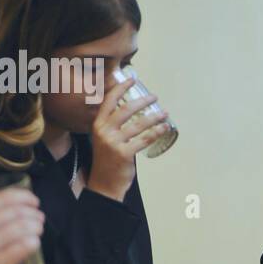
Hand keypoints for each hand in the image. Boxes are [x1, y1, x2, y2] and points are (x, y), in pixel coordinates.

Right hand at [0, 188, 44, 263]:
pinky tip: (34, 244)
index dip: (23, 197)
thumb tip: (4, 209)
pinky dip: (33, 243)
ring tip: (38, 230)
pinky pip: (22, 248)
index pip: (2, 198)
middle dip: (33, 214)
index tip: (33, 201)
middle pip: (16, 212)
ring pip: (22, 228)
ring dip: (35, 227)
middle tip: (39, 218)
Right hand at [87, 75, 170, 201]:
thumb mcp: (104, 138)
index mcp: (97, 125)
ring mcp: (114, 143)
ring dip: (155, 117)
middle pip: (126, 109)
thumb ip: (113, 124)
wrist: (104, 184)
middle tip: (154, 97)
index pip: (108, 101)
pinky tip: (165, 127)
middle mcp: (104, 131)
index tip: (132, 79)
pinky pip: (145, 139)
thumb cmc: (107, 160)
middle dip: (143, 101)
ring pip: (139, 124)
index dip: (121, 88)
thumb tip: (131, 108)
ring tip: (164, 113)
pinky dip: (157, 132)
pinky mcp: (125, 154)